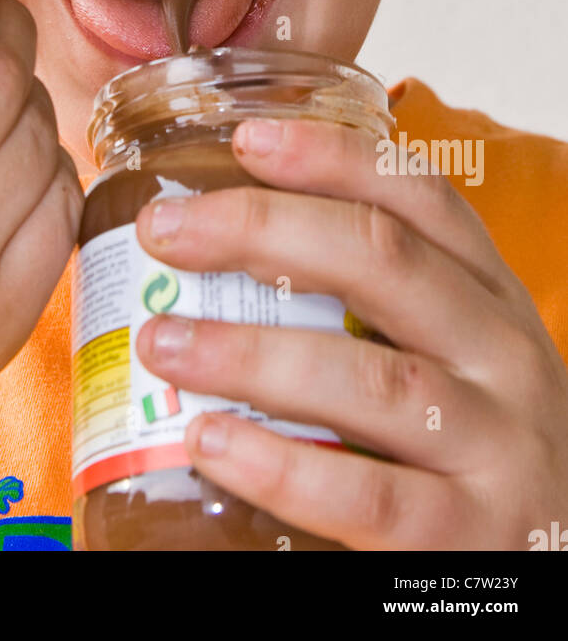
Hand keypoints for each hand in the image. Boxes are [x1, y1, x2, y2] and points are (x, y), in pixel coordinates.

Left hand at [135, 117, 567, 549]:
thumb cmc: (470, 438)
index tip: (245, 138)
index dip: (331, 157)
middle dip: (261, 231)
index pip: (418, 196)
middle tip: (164, 231)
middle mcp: (502, 355)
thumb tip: (216, 244)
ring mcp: (496, 447)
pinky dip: (281, 468)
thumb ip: (367, 297)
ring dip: (250, 353)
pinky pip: (367, 498)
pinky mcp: (470, 537)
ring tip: (162, 341)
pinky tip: (210, 441)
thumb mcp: (448, 346)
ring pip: (368, 380)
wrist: (547, 553)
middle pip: (382, 261)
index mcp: (487, 294)